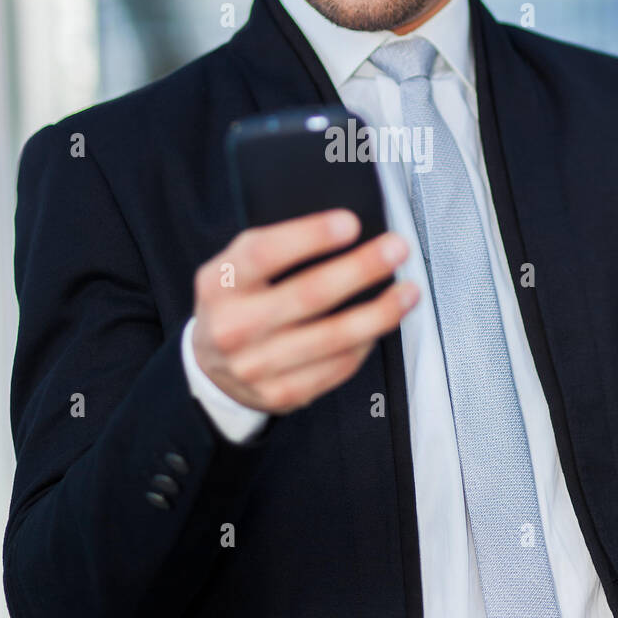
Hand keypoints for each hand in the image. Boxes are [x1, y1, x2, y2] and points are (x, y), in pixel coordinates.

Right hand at [192, 210, 418, 413]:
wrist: (209, 366)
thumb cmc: (236, 302)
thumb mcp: (235, 267)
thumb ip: (275, 247)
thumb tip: (345, 229)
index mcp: (220, 283)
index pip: (265, 253)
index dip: (310, 236)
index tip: (351, 224)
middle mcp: (233, 326)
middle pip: (309, 295)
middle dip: (361, 269)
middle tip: (396, 249)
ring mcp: (256, 365)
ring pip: (333, 337)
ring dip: (380, 312)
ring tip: (408, 291)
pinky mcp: (281, 394)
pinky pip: (337, 367)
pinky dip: (365, 344)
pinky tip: (380, 325)